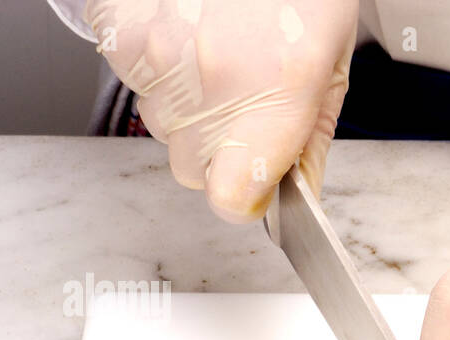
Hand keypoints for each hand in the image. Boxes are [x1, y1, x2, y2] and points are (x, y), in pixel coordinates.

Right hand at [86, 0, 357, 221]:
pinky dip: (158, 67)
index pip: (231, 197)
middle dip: (219, 147)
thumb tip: (294, 200)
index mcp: (276, 91)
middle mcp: (211, 76)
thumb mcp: (330, 70)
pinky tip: (188, 33)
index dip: (243, 199)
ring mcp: (158, 51)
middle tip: (243, 96)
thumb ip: (308, 145)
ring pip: (161, 126)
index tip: (253, 186)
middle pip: (192, 168)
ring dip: (188, 105)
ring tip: (217, 52)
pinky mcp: (119, 29)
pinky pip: (133, 80)